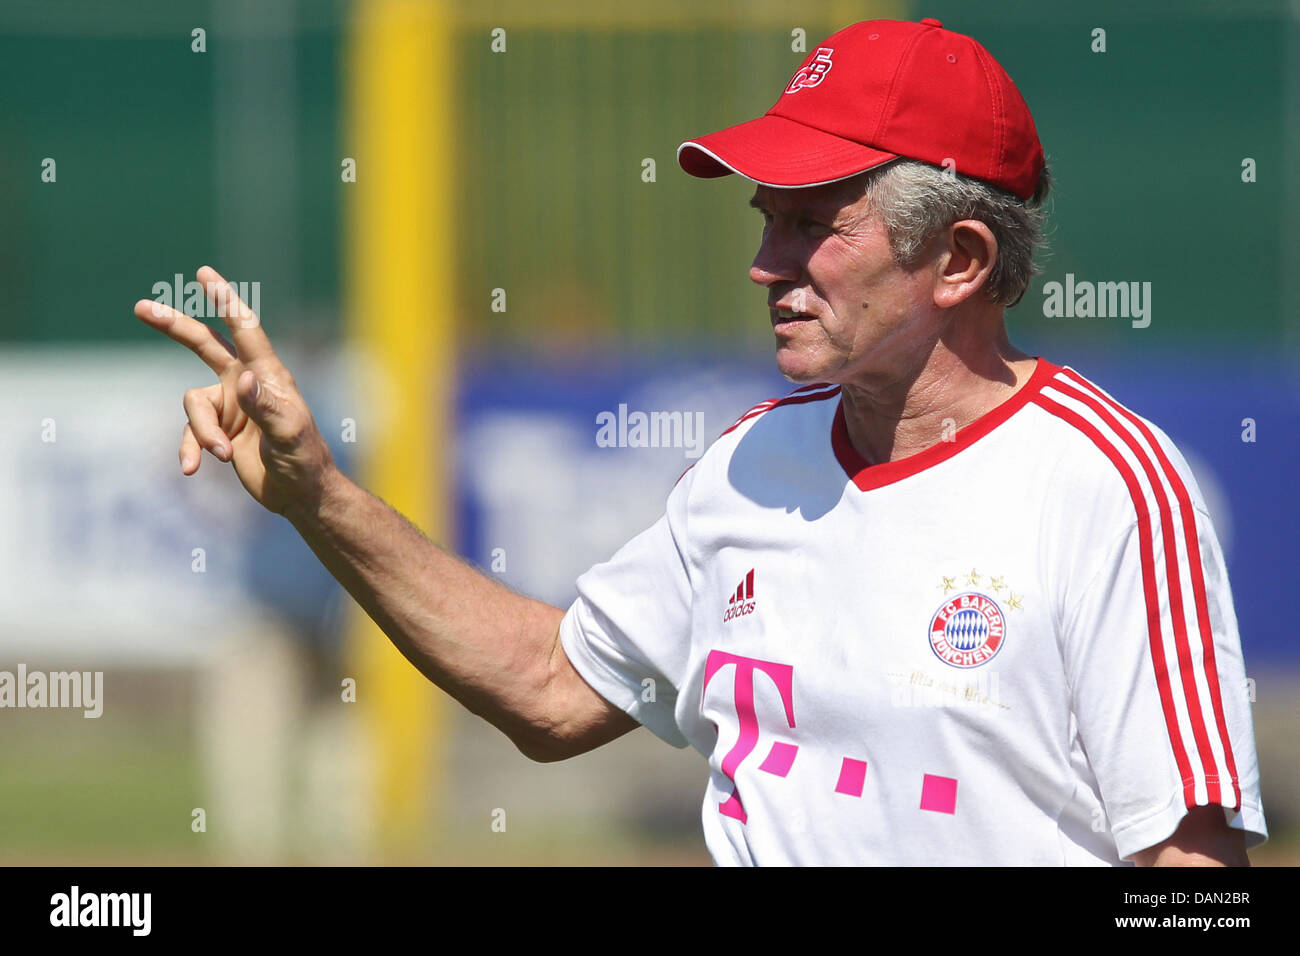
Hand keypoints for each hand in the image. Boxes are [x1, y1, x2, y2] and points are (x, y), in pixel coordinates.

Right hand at [134, 265, 335, 515]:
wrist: (299, 494)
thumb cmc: (304, 460)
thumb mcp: (288, 434)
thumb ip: (265, 407)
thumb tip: (243, 380)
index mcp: (268, 375)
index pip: (245, 330)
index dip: (225, 301)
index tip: (205, 275)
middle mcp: (245, 383)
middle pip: (204, 344)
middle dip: (174, 326)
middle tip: (140, 308)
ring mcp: (230, 406)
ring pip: (192, 404)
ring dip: (201, 431)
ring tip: (222, 453)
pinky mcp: (218, 430)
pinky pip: (190, 432)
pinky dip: (190, 448)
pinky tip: (193, 468)